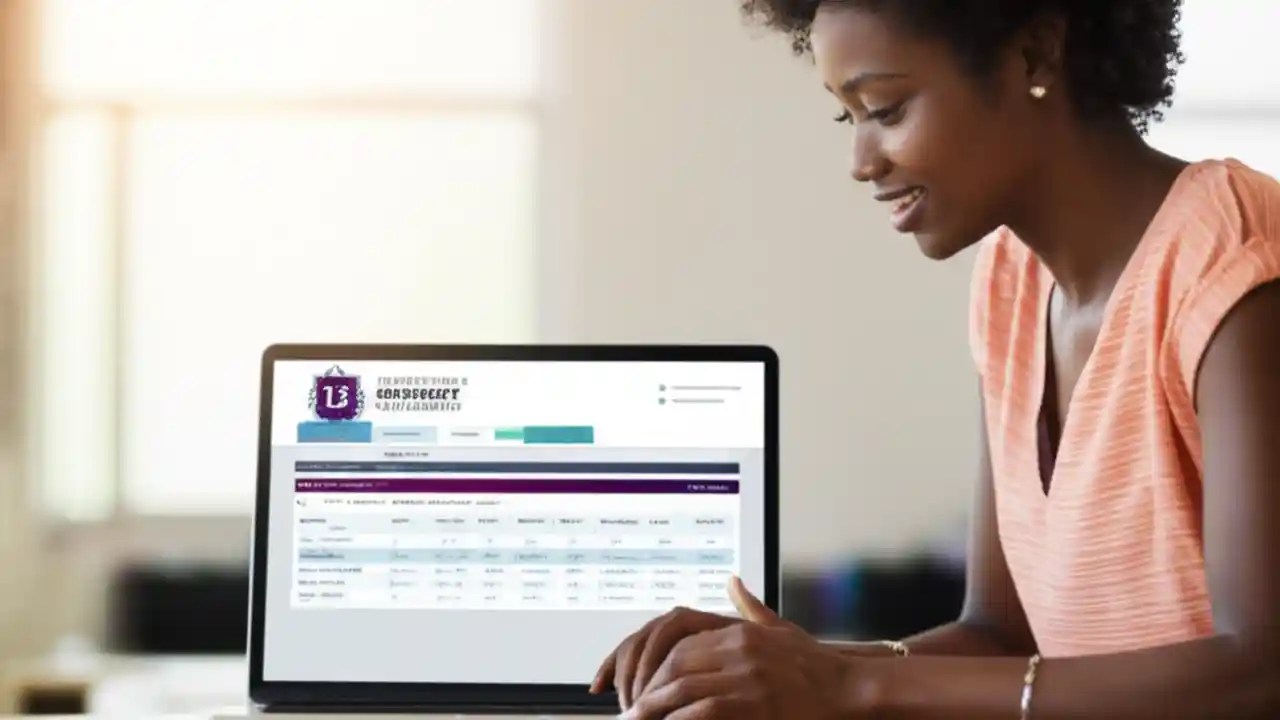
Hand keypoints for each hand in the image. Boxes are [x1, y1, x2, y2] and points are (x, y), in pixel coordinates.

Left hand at [619, 579, 858, 718]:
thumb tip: (733, 582)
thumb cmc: (815, 664)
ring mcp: (747, 678)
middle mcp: (739, 651)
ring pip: (684, 689)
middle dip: (648, 689)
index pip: (680, 645)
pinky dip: (682, 719)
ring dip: (657, 708)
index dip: (654, 666)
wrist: (849, 689)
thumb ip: (751, 607)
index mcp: (739, 634)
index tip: (640, 686)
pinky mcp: (755, 705)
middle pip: (675, 666)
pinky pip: (706, 711)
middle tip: (631, 710)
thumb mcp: (780, 629)